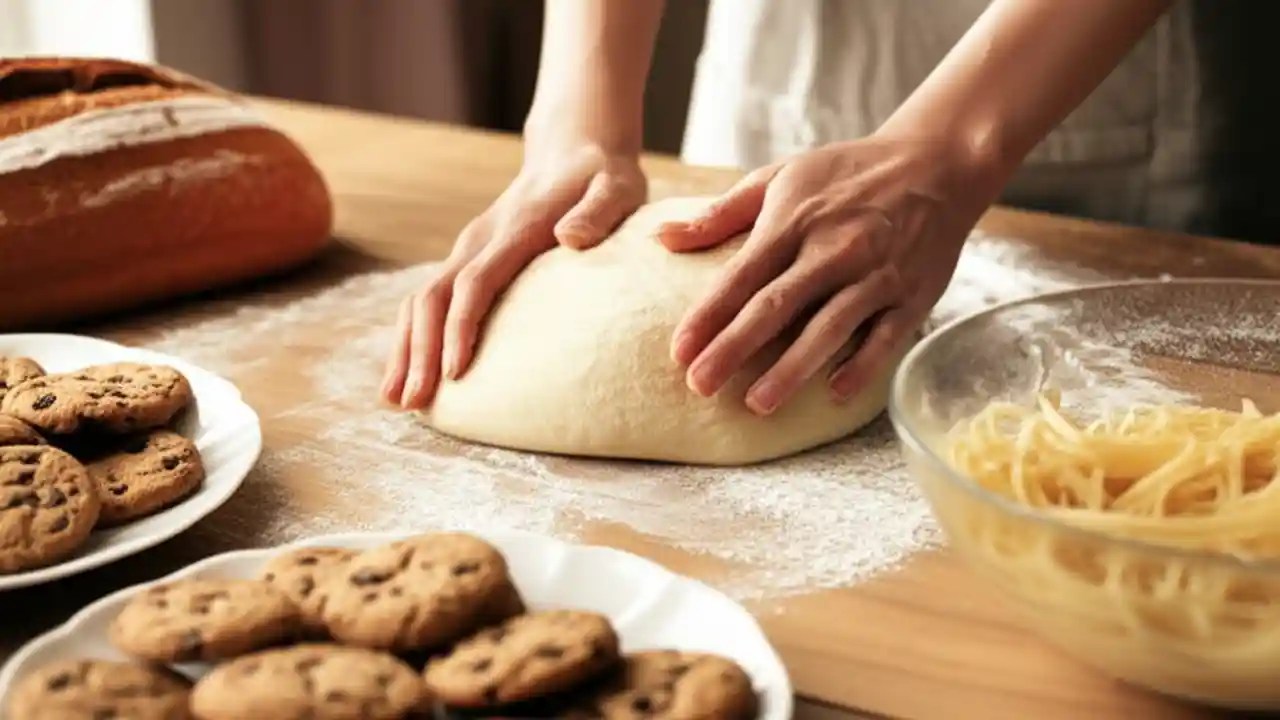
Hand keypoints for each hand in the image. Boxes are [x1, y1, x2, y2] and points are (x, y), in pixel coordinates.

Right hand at [381, 140, 646, 408]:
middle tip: (412, 402)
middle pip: (435, 296)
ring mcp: (468, 248)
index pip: (476, 281)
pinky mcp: (467, 259)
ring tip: (396, 399)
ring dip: (405, 348)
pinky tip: (408, 371)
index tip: (454, 371)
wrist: (573, 149)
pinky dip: (412, 335)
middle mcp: (480, 238)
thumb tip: (571, 239)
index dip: (461, 326)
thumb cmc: (602, 177)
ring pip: (421, 300)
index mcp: (515, 228)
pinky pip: (429, 300)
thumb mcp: (617, 188)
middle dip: (419, 350)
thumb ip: (598, 212)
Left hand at [657, 133, 1002, 415]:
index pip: (741, 276)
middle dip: (734, 348)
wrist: (935, 162)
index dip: (708, 315)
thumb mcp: (780, 177)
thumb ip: (721, 213)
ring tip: (757, 403)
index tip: (679, 350)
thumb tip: (661, 238)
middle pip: (775, 307)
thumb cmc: (847, 173)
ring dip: (792, 368)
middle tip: (699, 385)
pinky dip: (862, 365)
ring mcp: (874, 275)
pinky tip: (833, 393)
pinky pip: (885, 337)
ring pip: (828, 328)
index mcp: (793, 222)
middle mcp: (832, 250)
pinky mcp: (912, 295)